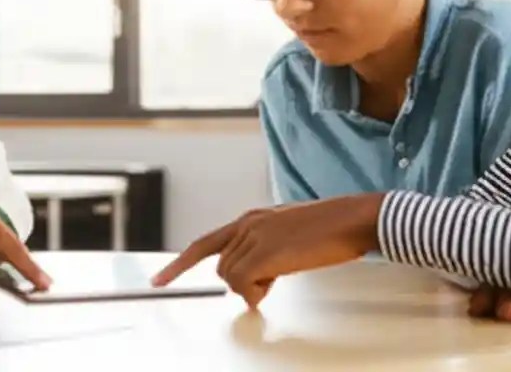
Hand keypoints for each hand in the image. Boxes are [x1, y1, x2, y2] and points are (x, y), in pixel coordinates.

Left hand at [152, 194, 383, 308]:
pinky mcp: (265, 252)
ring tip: (284, 272)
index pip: (204, 243)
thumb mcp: (287, 234)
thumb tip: (254, 279)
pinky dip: (256, 293)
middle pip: (221, 269)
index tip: (159, 280)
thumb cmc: (329, 229)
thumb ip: (264, 249)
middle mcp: (247, 224)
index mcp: (250, 218)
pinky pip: (243, 284)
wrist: (351, 219)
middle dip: (244, 282)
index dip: (179, 264)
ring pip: (230, 278)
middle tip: (275, 277)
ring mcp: (254, 236)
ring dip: (253, 287)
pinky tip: (277, 281)